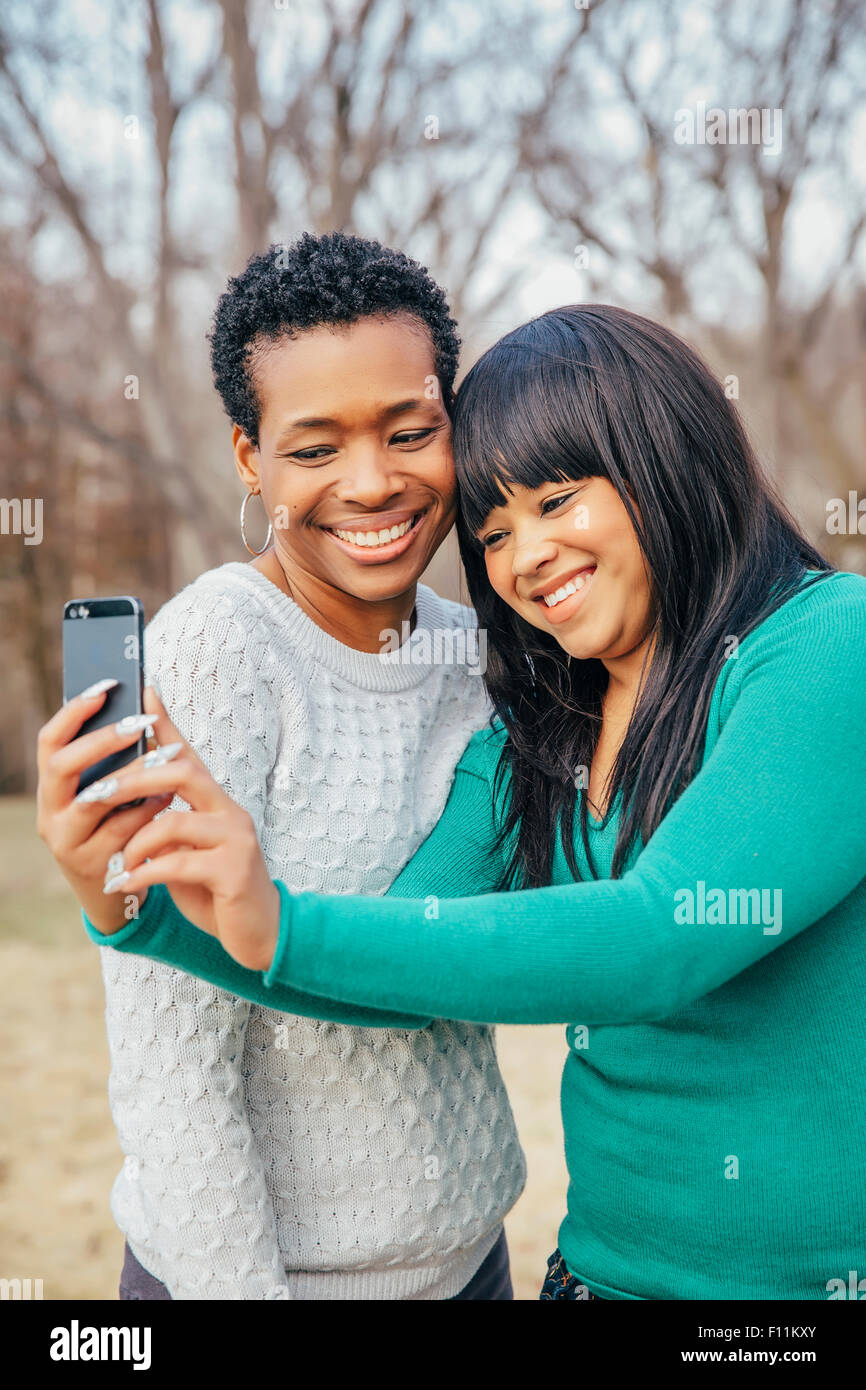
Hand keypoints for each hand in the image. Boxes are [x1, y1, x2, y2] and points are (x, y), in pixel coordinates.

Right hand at [36, 680, 173, 933]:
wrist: (118, 888)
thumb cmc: (117, 825)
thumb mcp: (112, 789)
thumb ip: (125, 749)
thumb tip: (149, 692)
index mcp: (52, 786)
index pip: (49, 741)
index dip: (74, 712)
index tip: (106, 687)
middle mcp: (50, 812)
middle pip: (63, 766)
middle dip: (103, 742)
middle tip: (139, 723)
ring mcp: (67, 841)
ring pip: (96, 800)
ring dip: (134, 776)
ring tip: (167, 757)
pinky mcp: (93, 865)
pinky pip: (122, 830)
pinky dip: (148, 810)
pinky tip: (168, 796)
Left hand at [92, 688, 280, 971]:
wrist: (260, 931)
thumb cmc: (218, 889)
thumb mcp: (187, 851)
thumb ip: (166, 826)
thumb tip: (131, 805)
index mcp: (217, 803)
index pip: (189, 754)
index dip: (167, 724)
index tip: (145, 691)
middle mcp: (230, 813)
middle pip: (182, 773)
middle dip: (133, 780)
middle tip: (96, 795)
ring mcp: (236, 840)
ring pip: (173, 822)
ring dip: (135, 843)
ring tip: (118, 865)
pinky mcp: (233, 871)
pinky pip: (177, 863)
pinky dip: (143, 872)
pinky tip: (126, 883)